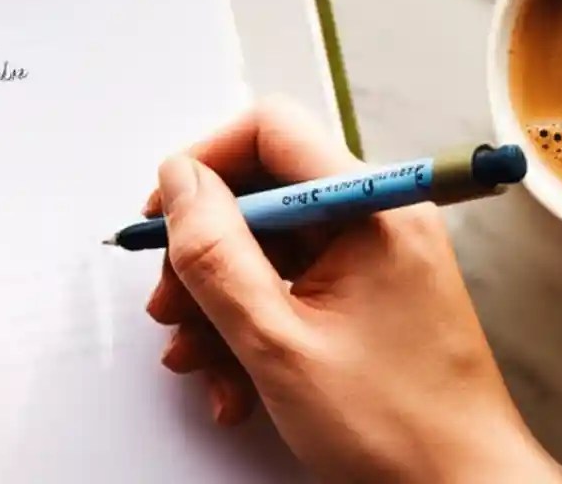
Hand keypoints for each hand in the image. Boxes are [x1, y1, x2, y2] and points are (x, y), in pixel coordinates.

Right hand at [145, 97, 561, 482]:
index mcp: (371, 208)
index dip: (204, 164)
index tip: (164, 214)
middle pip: (258, 195)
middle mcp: (375, 220)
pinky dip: (246, 329)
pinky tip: (233, 383)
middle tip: (171, 304)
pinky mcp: (361, 298)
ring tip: (196, 361)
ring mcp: (369, 260)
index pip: (270, 131)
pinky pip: (284, 289)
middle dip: (202, 253)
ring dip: (215, 304)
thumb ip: (217, 254)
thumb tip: (178, 181)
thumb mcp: (278, 341)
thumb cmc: (397, 429)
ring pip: (262, 250)